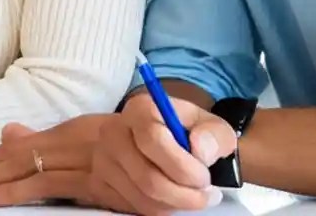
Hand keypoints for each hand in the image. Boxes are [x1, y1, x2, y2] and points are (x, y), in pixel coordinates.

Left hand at [0, 115, 139, 210]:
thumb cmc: (149, 140)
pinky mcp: (106, 188)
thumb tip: (8, 133)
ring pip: (34, 176)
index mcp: (76, 133)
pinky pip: (57, 189)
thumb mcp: (95, 137)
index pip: (20, 149)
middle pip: (19, 160)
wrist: (198, 149)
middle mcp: (80, 144)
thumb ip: (45, 139)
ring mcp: (93, 167)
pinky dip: (21, 193)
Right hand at [92, 94, 234, 214]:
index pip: (153, 140)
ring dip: (175, 204)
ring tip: (194, 197)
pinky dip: (161, 209)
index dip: (183, 166)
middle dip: (184, 194)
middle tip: (206, 194)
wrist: (148, 138)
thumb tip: (202, 151)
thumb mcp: (206, 123)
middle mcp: (115, 134)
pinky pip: (135, 207)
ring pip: (143, 197)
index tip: (205, 177)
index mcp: (140, 110)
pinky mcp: (102, 185)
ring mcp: (104, 161)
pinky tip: (174, 199)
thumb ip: (213, 133)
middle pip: (148, 178)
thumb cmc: (182, 130)